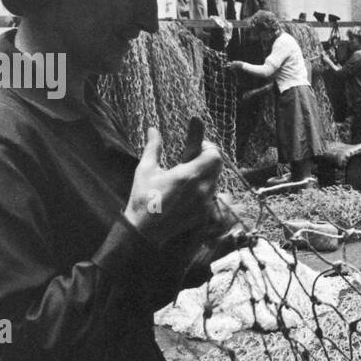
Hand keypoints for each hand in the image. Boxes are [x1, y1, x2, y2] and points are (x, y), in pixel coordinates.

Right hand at [123, 126, 222, 246]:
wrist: (144, 231)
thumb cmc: (142, 199)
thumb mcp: (145, 170)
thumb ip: (153, 148)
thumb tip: (153, 129)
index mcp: (188, 176)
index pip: (215, 155)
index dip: (208, 147)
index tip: (195, 147)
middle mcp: (201, 189)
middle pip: (218, 166)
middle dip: (208, 159)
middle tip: (192, 159)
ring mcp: (205, 204)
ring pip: (215, 180)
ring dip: (206, 174)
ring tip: (187, 175)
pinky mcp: (204, 214)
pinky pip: (211, 195)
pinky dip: (204, 189)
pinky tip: (188, 191)